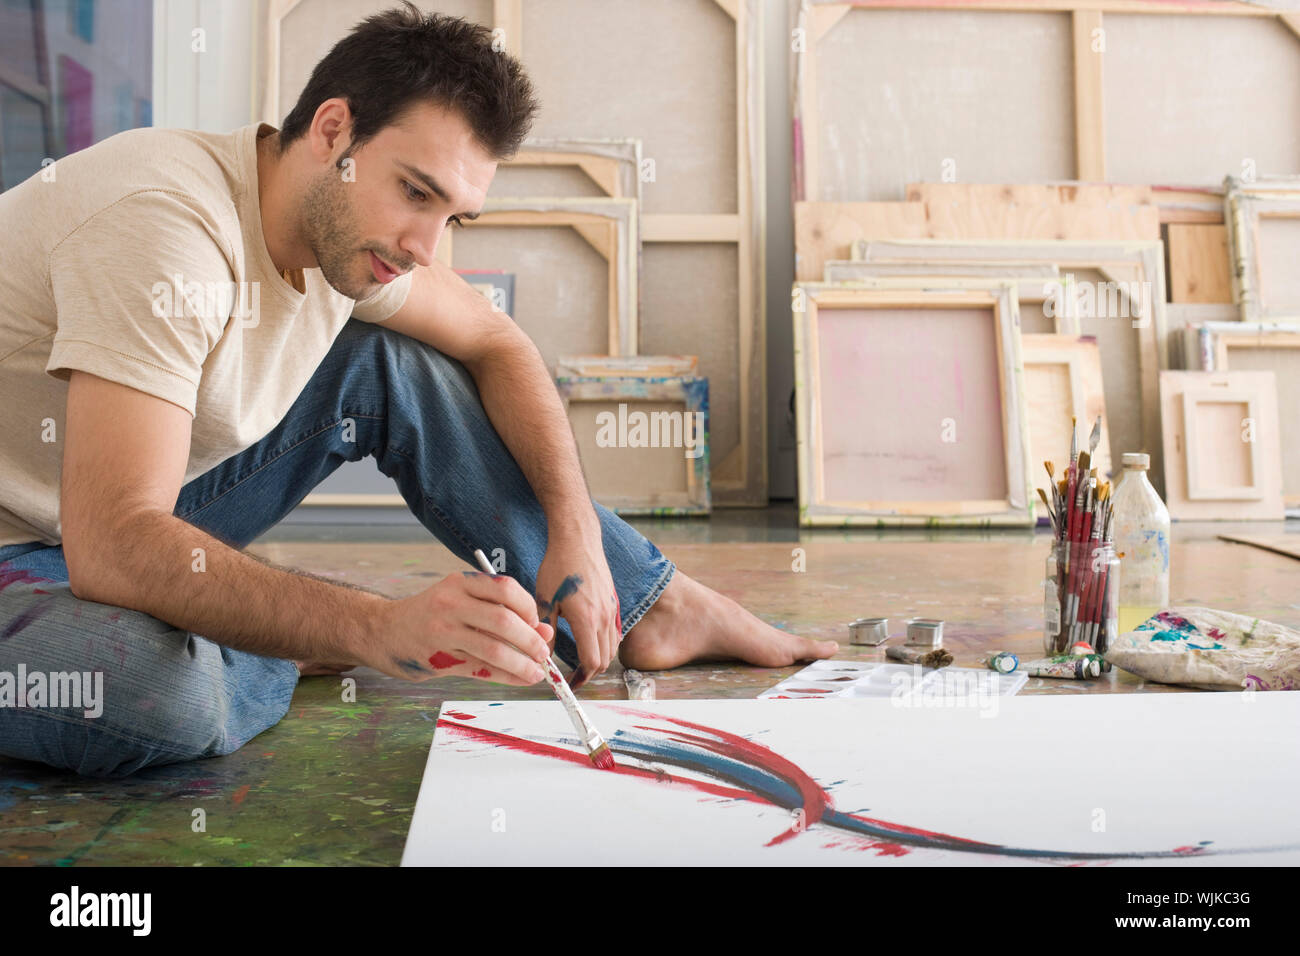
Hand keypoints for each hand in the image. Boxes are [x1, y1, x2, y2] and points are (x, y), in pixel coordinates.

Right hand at [365, 571, 553, 683]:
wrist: (381, 631)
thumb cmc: (430, 615)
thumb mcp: (461, 602)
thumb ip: (500, 613)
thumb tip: (544, 632)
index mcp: (460, 583)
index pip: (506, 589)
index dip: (529, 608)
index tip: (537, 624)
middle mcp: (451, 603)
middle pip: (504, 621)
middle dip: (531, 640)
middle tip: (543, 653)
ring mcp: (443, 632)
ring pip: (494, 649)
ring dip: (521, 664)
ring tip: (536, 672)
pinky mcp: (439, 659)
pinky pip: (481, 669)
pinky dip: (506, 676)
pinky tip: (518, 679)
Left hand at [535, 525, 620, 687]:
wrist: (578, 539)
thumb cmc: (558, 566)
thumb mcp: (545, 600)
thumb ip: (546, 631)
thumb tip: (543, 656)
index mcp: (587, 619)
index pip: (592, 662)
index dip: (580, 678)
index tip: (568, 684)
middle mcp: (604, 617)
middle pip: (604, 660)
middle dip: (589, 673)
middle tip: (571, 677)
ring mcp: (612, 609)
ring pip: (612, 647)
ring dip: (598, 658)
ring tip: (580, 662)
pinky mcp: (614, 602)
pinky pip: (615, 632)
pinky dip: (605, 644)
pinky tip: (590, 640)